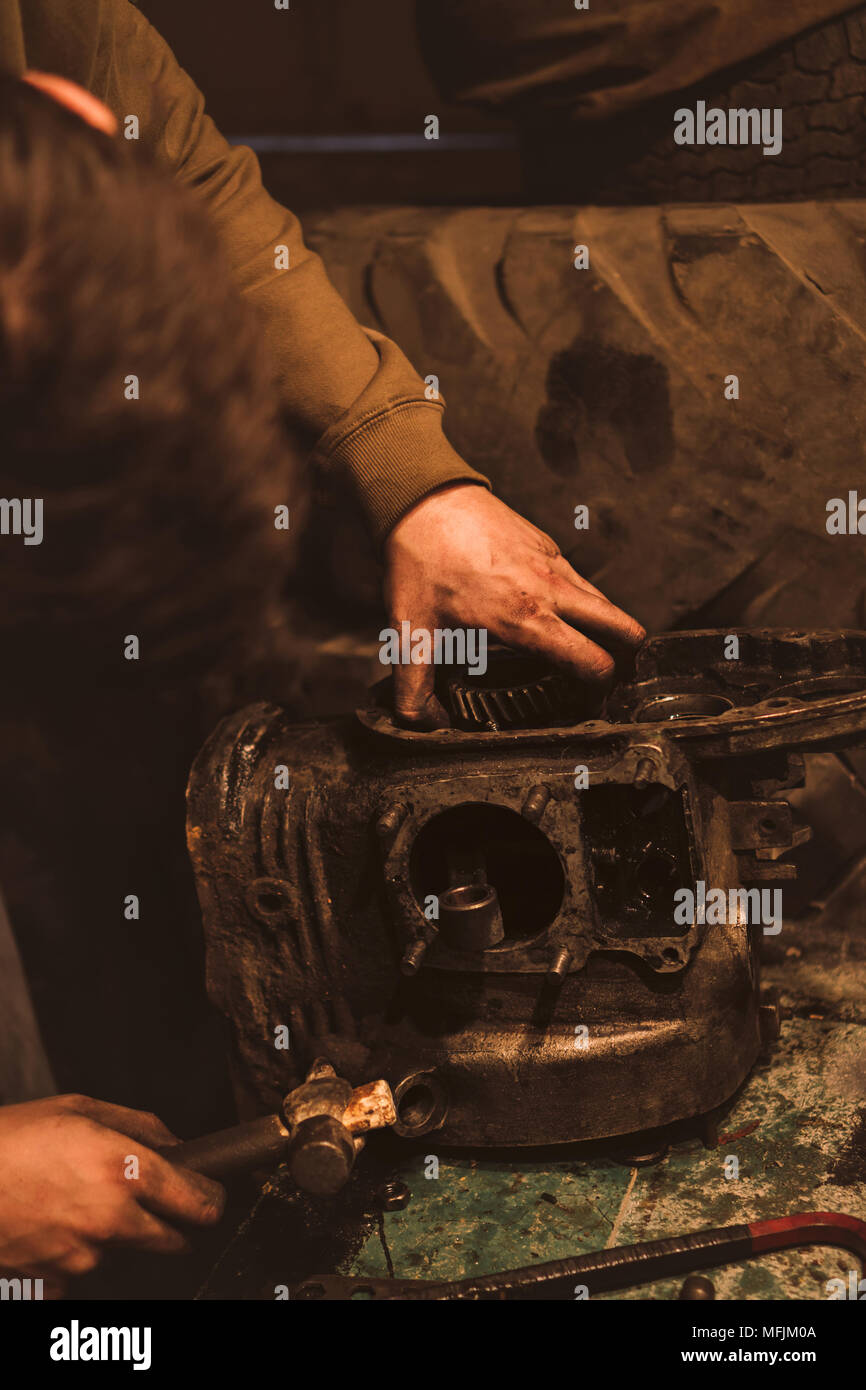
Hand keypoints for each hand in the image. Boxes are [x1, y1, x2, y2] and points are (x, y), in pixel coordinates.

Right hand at [0, 1094, 224, 1294]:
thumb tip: (178, 1144)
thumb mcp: (80, 1109)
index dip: (209, 1197)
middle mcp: (111, 1219)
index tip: (208, 1194)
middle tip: (148, 1200)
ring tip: (77, 1202)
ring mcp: (84, 1256)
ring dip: (117, 1235)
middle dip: (171, 1221)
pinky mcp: (57, 1281)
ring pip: (127, 1253)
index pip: (200, 1202)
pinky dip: (78, 1254)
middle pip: (176, 1239)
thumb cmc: (11, 1140)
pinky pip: (85, 1272)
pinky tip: (55, 1226)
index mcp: (125, 1170)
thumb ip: (141, 1126)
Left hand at [384, 483, 644, 724]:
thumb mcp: (411, 631)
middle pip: (627, 632)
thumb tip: (424, 724)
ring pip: (609, 607)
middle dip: (627, 665)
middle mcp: (552, 591)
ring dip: (610, 635)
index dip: (599, 693)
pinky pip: (585, 585)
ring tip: (588, 657)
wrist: (424, 498)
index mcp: (525, 618)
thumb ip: (414, 687)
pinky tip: (560, 620)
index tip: (586, 706)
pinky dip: (587, 608)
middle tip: (606, 685)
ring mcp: (557, 566)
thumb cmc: (421, 562)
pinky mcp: (551, 547)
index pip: (594, 663)